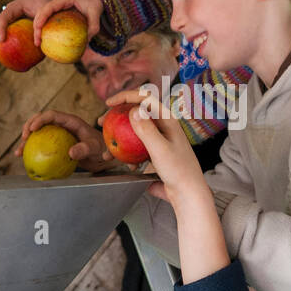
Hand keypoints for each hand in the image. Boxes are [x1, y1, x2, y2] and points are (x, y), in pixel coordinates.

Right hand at [0, 0, 73, 59]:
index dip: (0, 29)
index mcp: (13, 8)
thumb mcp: (46, 11)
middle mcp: (6, 14)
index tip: (2, 41)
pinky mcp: (10, 26)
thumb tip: (38, 44)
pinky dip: (1, 47)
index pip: (2, 18)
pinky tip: (7, 60)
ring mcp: (6, 20)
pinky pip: (3, 37)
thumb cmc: (46, 2)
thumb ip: (41, 25)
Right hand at [15, 110, 110, 172]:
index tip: (33, 129)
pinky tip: (23, 159)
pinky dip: (31, 151)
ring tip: (18, 152)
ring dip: (26, 142)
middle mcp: (61, 126)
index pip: (52, 115)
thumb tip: (70, 153)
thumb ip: (84, 149)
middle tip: (24, 138)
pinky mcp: (54, 145)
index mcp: (70, 121)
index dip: (40, 119)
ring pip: (37, 134)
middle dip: (29, 127)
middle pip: (40, 121)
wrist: (101, 157)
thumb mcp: (94, 149)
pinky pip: (40, 146)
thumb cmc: (100, 149)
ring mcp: (57, 136)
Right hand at [33, 0, 103, 40]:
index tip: (38, 29)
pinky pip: (49, 19)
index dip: (41, 18)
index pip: (49, 7)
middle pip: (41, 12)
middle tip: (37, 42)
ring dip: (38, 28)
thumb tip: (87, 42)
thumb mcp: (96, 13)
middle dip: (36, 26)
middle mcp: (58, 1)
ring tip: (38, 43)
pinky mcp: (58, 10)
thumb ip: (93, 26)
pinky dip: (45, 27)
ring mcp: (57, 5)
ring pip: (43, 15)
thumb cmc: (94, 2)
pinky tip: (46, 39)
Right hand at [107, 89, 228, 282]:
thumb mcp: (160, 149)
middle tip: (101, 123)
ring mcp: (160, 140)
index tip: (108, 104)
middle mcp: (164, 126)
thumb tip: (133, 109)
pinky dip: (128, 153)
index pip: (145, 98)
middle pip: (137, 113)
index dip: (125, 96)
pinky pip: (138, 148)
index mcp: (168, 119)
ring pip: (134, 131)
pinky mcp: (156, 153)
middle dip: (117, 116)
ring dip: (118, 137)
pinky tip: (124, 165)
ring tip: (107, 149)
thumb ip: (146, 129)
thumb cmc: (178, 171)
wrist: (189, 194)